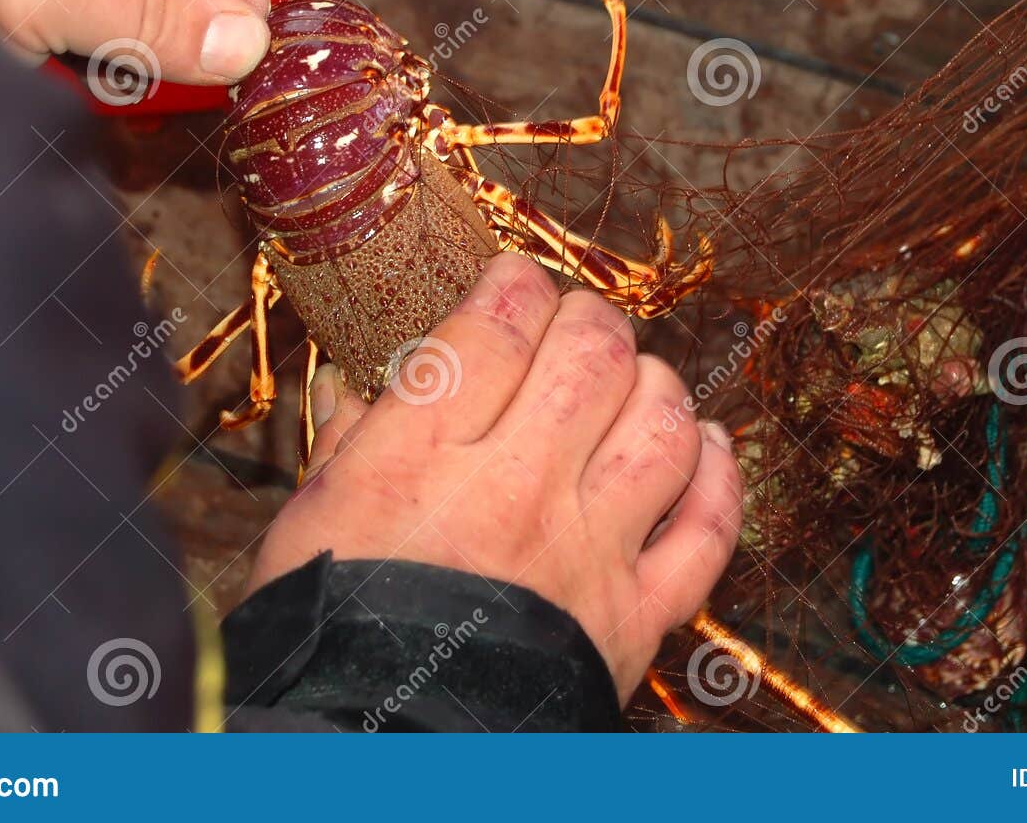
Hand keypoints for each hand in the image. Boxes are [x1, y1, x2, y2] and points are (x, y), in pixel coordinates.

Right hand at [247, 253, 743, 700]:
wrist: (377, 748)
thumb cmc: (328, 634)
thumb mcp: (307, 524)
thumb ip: (346, 444)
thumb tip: (356, 387)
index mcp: (420, 460)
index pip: (494, 328)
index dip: (515, 283)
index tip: (515, 278)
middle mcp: (514, 492)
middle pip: (591, 358)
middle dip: (590, 319)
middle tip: (576, 322)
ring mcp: (586, 554)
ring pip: (662, 427)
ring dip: (658, 385)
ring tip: (635, 379)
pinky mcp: (635, 616)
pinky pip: (709, 530)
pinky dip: (719, 478)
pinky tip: (705, 446)